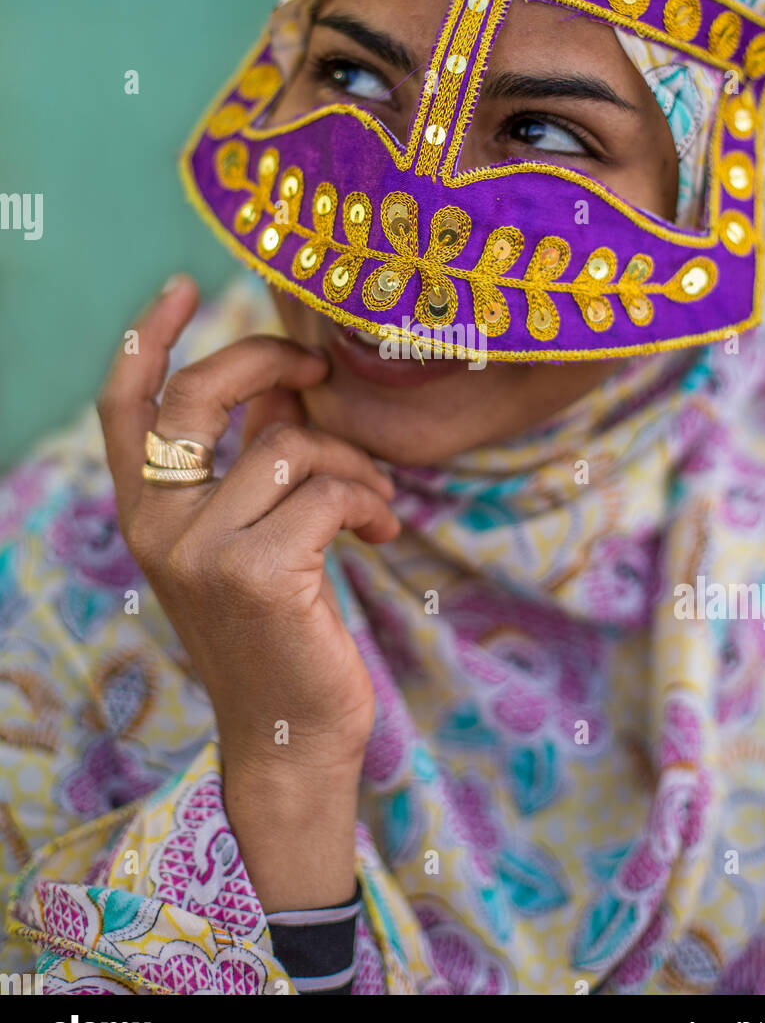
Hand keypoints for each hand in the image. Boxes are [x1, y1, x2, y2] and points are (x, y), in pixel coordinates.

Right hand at [97, 274, 400, 785]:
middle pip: (199, 395)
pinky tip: (380, 533)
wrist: (289, 737)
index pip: (126, 409)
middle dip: (266, 360)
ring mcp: (200, 550)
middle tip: (316, 370)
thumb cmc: (278, 635)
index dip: (148, 337)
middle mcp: (157, 528)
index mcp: (148, 516)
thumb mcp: (247, 542)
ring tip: (373, 505)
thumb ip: (251, 464)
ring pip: (288, 445)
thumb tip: (281, 386)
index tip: (183, 285)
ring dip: (349, 465)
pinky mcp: (257, 571)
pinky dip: (368, 502)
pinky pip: (328, 490)